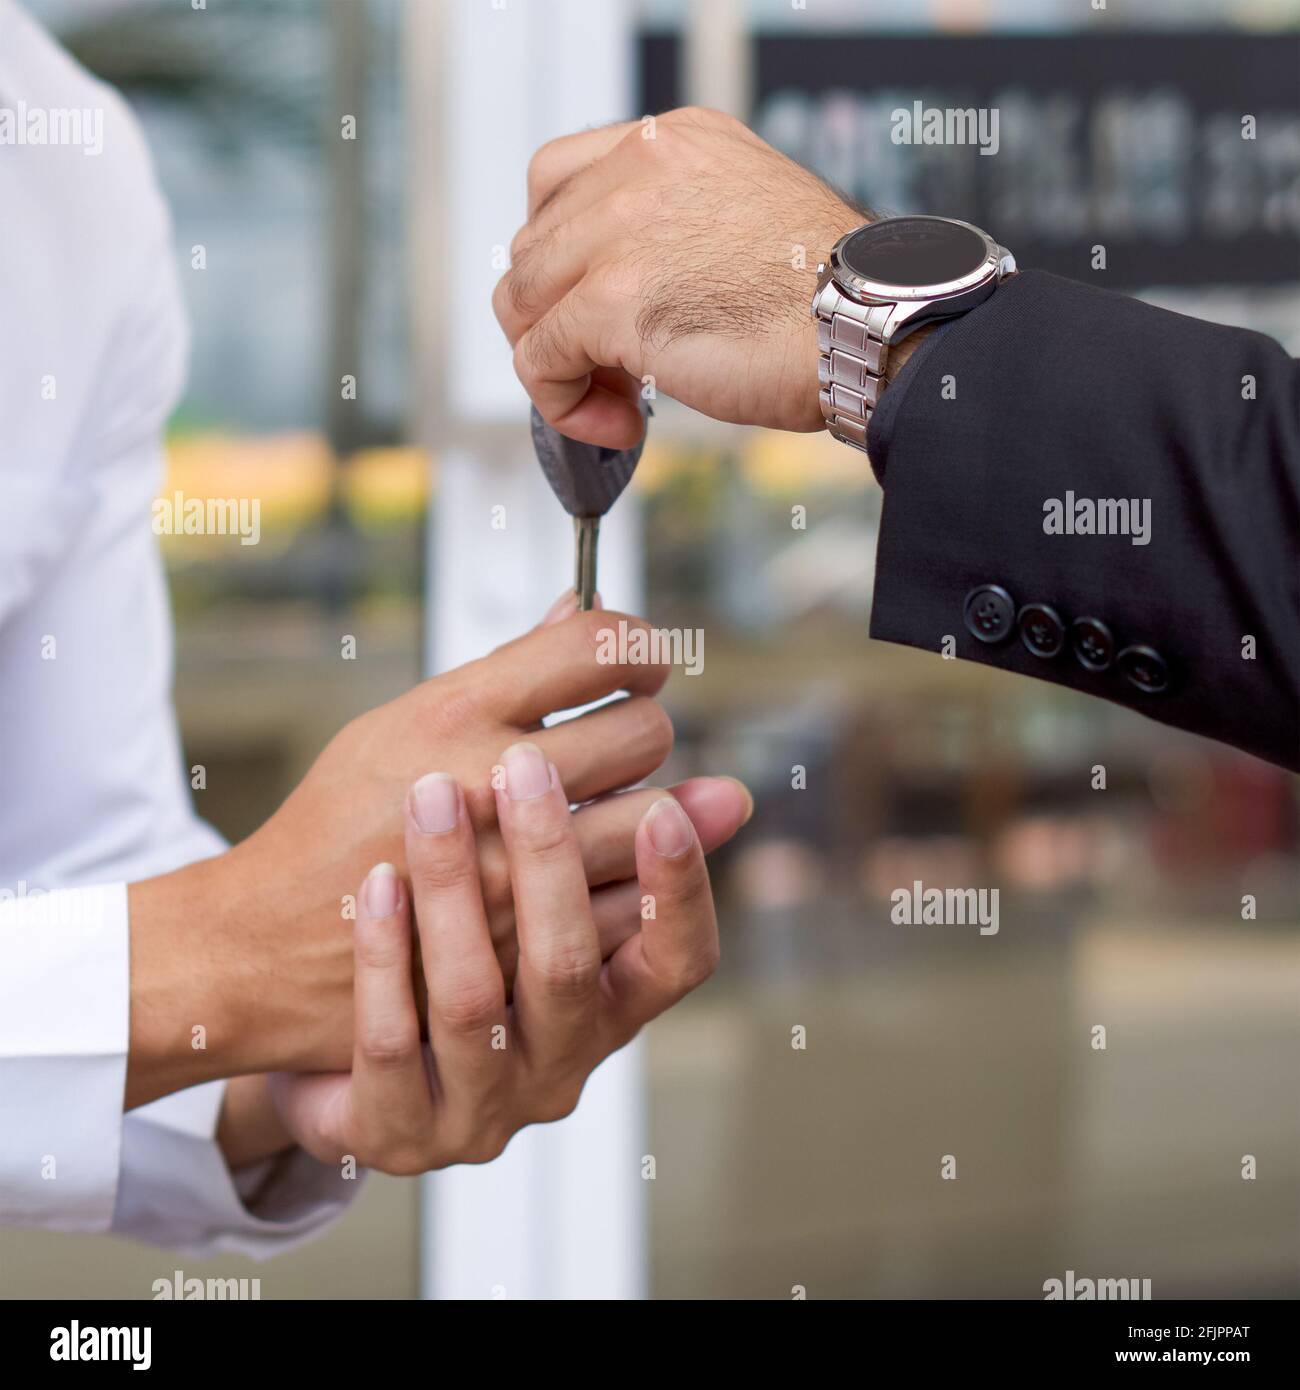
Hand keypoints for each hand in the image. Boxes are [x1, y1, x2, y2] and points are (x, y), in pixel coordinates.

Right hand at [128, 597, 749, 1106]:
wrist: (273, 945)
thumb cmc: (338, 822)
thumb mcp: (399, 722)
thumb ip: (505, 670)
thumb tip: (580, 606)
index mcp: (454, 714)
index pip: (596, 648)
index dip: (637, 647)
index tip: (638, 662)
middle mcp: (490, 784)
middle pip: (644, 731)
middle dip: (645, 728)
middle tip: (618, 740)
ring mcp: (515, 869)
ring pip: (656, 818)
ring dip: (652, 808)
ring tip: (613, 806)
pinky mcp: (530, 941)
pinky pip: (637, 897)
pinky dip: (638, 876)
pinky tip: (609, 865)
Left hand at [271, 753, 717, 1172]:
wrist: (348, 1079)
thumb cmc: (472, 972)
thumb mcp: (549, 925)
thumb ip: (622, 858)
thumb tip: (730, 793)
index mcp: (609, 1017)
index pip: (677, 966)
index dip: (677, 896)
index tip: (661, 809)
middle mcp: (557, 1073)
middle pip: (566, 969)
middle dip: (547, 858)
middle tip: (523, 763)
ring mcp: (478, 1114)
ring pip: (471, 1002)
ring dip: (451, 887)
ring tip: (432, 795)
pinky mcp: (397, 1135)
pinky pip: (389, 1044)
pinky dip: (383, 955)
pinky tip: (377, 879)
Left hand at [494, 107, 862, 448]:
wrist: (868, 329)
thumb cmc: (828, 298)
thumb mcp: (743, 225)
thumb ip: (673, 234)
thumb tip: (611, 295)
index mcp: (673, 142)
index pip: (558, 182)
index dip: (558, 259)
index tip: (585, 307)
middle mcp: (640, 168)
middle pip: (532, 248)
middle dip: (554, 320)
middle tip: (607, 370)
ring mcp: (621, 230)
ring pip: (522, 302)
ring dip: (555, 363)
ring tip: (614, 402)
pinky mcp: (614, 299)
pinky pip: (542, 357)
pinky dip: (563, 402)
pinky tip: (617, 424)